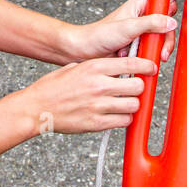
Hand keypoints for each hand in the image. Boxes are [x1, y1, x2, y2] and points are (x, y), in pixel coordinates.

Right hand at [21, 55, 157, 135]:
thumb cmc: (53, 87)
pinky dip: (124, 119)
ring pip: (134, 105)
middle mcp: (99, 85)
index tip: (151, 69)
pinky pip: (124, 121)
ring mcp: (98, 105)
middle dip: (139, 87)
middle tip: (134, 89)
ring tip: (124, 103)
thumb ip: (97, 67)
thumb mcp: (75, 67)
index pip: (132, 63)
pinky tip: (116, 115)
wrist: (35, 108)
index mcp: (94, 67)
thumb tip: (119, 67)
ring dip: (132, 105)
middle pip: (138, 86)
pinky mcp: (96, 123)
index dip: (147, 66)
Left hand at [65, 0, 184, 63]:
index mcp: (140, 6)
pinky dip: (147, 57)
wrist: (85, 51)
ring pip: (161, 41)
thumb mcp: (127, 27)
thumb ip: (151, 23)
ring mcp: (141, 33)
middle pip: (167, 26)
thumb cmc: (99, 34)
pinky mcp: (139, 47)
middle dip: (165, 40)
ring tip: (141, 55)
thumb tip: (171, 21)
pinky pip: (152, 51)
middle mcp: (143, 18)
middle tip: (162, 51)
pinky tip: (137, 59)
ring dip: (152, 50)